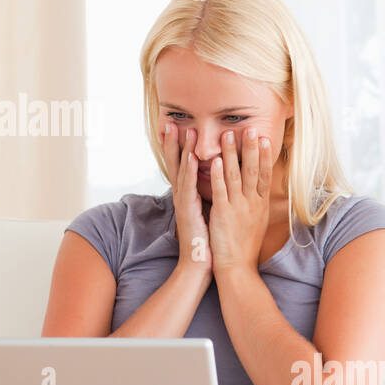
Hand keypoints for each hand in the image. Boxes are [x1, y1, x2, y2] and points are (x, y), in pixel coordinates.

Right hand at [162, 122, 211, 276]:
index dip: (178, 146)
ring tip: (184, 129)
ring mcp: (183, 202)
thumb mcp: (205, 212)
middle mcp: (181, 196)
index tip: (177, 127)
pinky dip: (190, 170)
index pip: (180, 166)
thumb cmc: (206, 240)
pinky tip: (191, 156)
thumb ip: (205, 195)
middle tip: (171, 121)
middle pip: (175, 163)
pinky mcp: (188, 210)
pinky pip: (189, 186)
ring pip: (182, 170)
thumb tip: (212, 182)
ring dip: (182, 149)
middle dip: (173, 142)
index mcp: (186, 195)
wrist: (199, 263)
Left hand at [207, 127, 271, 272]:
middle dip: (251, 148)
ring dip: (232, 153)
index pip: (264, 175)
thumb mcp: (256, 223)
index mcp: (260, 205)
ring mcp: (238, 208)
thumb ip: (256, 205)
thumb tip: (259, 192)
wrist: (237, 268)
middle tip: (251, 128)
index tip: (266, 138)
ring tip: (229, 134)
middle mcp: (252, 204)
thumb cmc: (244, 247)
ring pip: (236, 175)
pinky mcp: (223, 214)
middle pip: (253, 170)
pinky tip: (217, 160)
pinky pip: (221, 190)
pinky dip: (220, 174)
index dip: (265, 156)